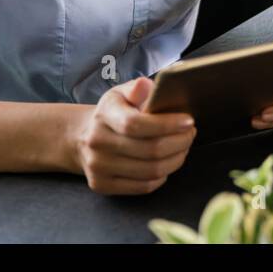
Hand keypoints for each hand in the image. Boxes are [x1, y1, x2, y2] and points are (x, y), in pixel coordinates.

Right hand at [68, 76, 195, 194]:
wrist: (81, 138)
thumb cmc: (112, 113)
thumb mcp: (121, 93)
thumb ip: (136, 89)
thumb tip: (145, 85)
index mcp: (104, 115)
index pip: (136, 124)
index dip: (167, 124)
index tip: (188, 121)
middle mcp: (97, 142)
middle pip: (149, 150)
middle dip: (179, 142)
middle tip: (191, 134)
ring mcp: (98, 167)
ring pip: (150, 170)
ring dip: (176, 159)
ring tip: (184, 147)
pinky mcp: (102, 185)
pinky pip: (143, 186)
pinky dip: (163, 175)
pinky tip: (168, 162)